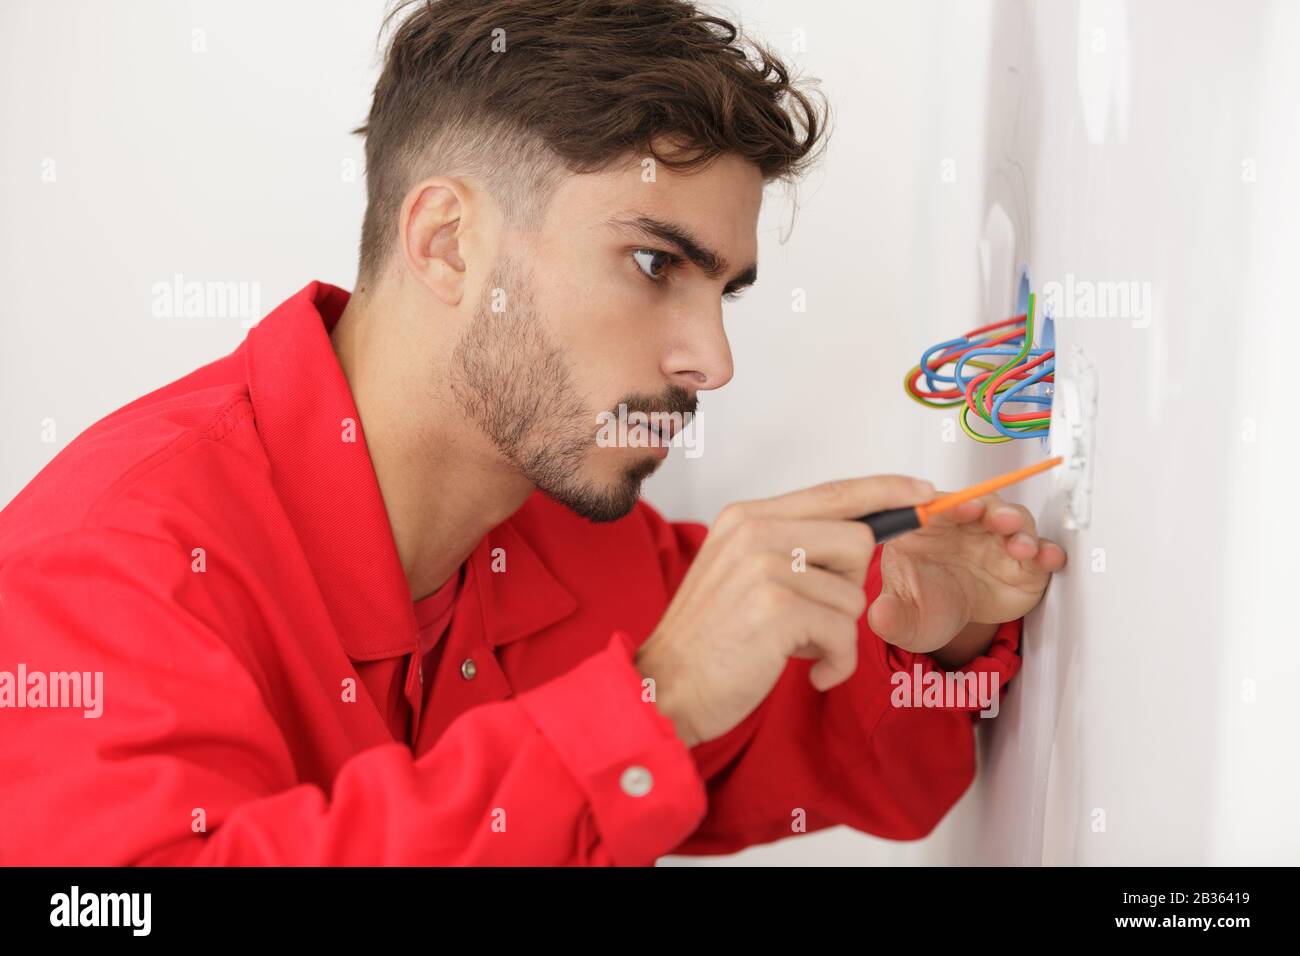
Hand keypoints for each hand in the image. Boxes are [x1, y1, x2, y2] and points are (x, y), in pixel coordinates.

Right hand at [636, 475, 933, 747]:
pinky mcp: (776, 608)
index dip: (886, 491)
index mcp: (747, 517)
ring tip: (793, 648)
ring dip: (837, 634)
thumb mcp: (742, 574)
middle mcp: (755, 531)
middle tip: (810, 618)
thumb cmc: (708, 642)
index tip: (923, 491)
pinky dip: (836, 663)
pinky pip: (845, 633)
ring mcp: (764, 566)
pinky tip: (807, 672)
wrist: (664, 689)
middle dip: (850, 588)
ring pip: (855, 594)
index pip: (834, 492)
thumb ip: (792, 548)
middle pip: (859, 541)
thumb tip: (862, 539)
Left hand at [867, 492, 1066, 655]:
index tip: (958, 508)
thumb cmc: (922, 604)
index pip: (936, 506)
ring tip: (1021, 547)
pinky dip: (1047, 553)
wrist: (949, 624)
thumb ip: (889, 616)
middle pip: (982, 505)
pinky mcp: (1024, 565)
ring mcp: (996, 542)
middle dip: (993, 510)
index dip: (950, 504)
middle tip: (999, 519)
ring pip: (1014, 523)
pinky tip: (1048, 559)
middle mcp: (964, 527)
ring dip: (1020, 530)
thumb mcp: (901, 616)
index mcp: (927, 529)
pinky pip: (1041, 552)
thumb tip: (880, 616)